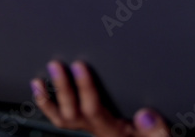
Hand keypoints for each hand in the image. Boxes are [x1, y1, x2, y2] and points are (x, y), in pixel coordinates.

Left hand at [32, 61, 168, 136]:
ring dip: (48, 100)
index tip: (80, 66)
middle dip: (62, 89)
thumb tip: (146, 115)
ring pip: (63, 118)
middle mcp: (97, 130)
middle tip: (55, 65)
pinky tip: (41, 92)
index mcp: (113, 130)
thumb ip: (156, 129)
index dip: (84, 88)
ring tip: (37, 81)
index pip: (94, 109)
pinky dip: (49, 106)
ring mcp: (90, 128)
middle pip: (73, 113)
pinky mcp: (87, 123)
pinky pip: (64, 119)